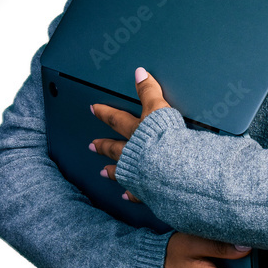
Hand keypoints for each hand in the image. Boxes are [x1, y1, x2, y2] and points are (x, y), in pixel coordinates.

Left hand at [89, 66, 169, 201]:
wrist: (175, 169)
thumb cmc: (172, 140)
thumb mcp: (162, 108)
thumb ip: (150, 90)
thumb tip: (139, 71)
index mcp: (139, 131)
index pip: (118, 118)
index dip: (106, 112)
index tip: (93, 108)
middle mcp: (134, 151)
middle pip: (114, 146)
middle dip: (103, 144)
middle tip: (92, 144)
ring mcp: (138, 172)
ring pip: (121, 170)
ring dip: (112, 169)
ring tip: (103, 171)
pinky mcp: (147, 189)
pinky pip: (136, 192)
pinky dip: (130, 194)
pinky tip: (125, 196)